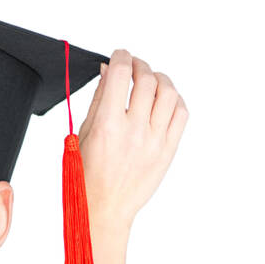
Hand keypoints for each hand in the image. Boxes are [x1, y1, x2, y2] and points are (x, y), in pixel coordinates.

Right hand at [76, 49, 187, 229]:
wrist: (104, 208)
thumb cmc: (87, 176)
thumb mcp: (82, 134)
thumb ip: (98, 100)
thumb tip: (108, 72)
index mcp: (107, 125)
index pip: (120, 75)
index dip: (121, 57)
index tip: (119, 55)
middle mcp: (134, 130)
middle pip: (146, 80)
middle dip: (139, 65)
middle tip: (134, 65)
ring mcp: (155, 141)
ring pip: (169, 93)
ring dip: (160, 79)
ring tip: (152, 80)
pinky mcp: (168, 150)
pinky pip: (182, 114)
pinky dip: (175, 100)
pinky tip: (165, 100)